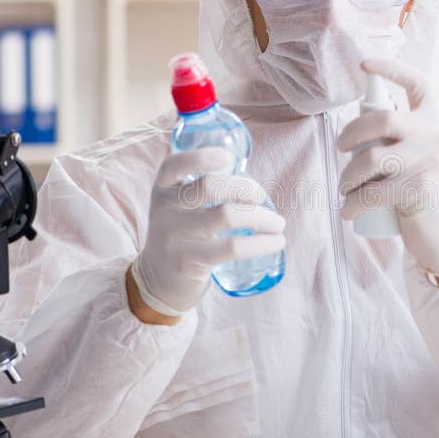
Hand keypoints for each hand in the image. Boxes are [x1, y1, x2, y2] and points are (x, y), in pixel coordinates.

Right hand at [131, 147, 285, 316]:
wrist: (160, 280)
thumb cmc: (183, 235)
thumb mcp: (178, 208)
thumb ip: (201, 191)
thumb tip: (252, 184)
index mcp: (162, 190)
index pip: (174, 166)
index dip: (201, 157)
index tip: (228, 157)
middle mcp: (164, 210)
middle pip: (209, 186)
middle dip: (245, 187)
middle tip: (260, 197)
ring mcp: (175, 237)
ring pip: (226, 216)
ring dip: (261, 216)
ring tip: (278, 224)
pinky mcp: (190, 261)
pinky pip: (233, 247)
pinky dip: (262, 243)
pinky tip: (277, 242)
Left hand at [337, 58, 438, 278]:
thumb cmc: (422, 193)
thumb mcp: (421, 156)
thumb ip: (404, 137)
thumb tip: (361, 127)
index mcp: (434, 123)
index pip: (417, 84)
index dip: (391, 68)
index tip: (365, 65)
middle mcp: (436, 136)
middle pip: (382, 119)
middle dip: (351, 133)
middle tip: (341, 148)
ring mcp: (429, 162)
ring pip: (370, 159)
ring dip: (347, 177)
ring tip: (345, 189)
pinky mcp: (419, 190)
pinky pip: (370, 193)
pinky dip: (350, 204)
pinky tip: (347, 211)